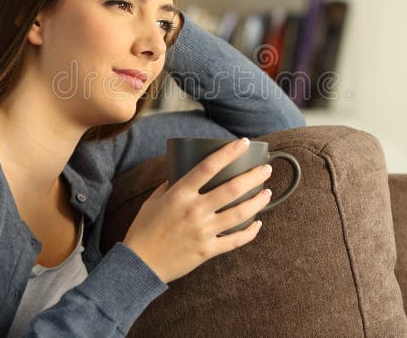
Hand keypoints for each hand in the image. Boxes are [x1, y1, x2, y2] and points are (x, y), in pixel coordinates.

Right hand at [122, 137, 272, 282]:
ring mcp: (203, 231)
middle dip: (254, 176)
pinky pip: (235, 240)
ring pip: (240, 213)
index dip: (229, 152)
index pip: (209, 166)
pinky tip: (258, 223)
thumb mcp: (154, 200)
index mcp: (180, 194)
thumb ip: (171, 184)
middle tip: (266, 169)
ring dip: (258, 201)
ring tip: (267, 192)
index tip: (243, 143)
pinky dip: (250, 232)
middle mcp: (194, 210)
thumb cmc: (144, 229)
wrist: (139, 264)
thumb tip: (185, 170)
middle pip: (232, 188)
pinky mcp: (207, 250)